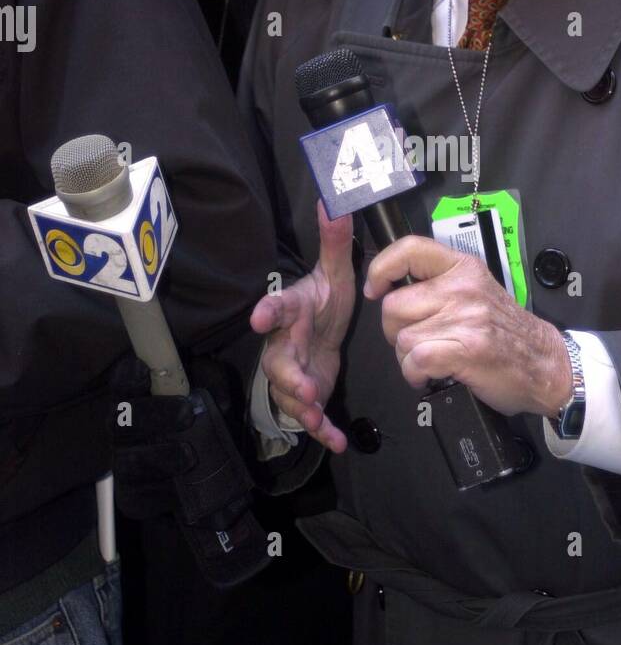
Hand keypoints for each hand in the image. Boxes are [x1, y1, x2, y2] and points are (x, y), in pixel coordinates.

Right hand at [251, 201, 354, 451]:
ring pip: (290, 393)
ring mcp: (294, 373)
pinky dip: (322, 430)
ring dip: (301, 407)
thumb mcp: (335, 272)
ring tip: (315, 415)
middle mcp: (285, 345)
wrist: (323, 332)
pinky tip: (336, 441)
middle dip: (288, 375)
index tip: (261, 317)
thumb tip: (334, 203)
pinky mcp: (308, 395)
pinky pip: (311, 416)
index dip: (268, 313)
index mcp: (291, 312)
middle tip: (303, 385)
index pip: (276, 309)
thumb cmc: (324, 301)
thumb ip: (335, 243)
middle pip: (278, 362)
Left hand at [363, 236, 572, 417]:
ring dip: (407, 358)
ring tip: (430, 361)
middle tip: (417, 342)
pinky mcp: (466, 348)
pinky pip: (415, 360)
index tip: (376, 289)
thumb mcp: (477, 292)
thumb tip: (393, 290)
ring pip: (402, 338)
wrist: (546, 365)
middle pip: (394, 305)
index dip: (382, 268)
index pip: (410, 249)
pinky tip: (431, 376)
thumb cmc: (507, 333)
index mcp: (464, 268)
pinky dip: (415, 374)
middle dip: (395, 331)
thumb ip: (440, 285)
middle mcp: (463, 288)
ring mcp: (466, 318)